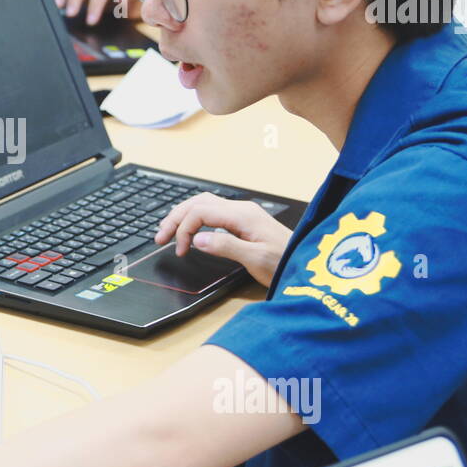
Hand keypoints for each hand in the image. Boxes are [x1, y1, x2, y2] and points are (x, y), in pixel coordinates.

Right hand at [154, 193, 293, 288]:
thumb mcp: (256, 259)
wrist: (306, 263)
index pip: (201, 212)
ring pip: (203, 204)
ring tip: (168, 231)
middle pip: (198, 203)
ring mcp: (242, 213)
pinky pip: (212, 212)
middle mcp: (241, 209)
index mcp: (242, 215)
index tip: (180, 250)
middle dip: (176, 218)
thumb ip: (226, 247)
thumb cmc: (285, 262)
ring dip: (183, 216)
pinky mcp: (243, 221)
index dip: (184, 229)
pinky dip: (195, 218)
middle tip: (160, 237)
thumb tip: (197, 239)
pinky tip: (190, 229)